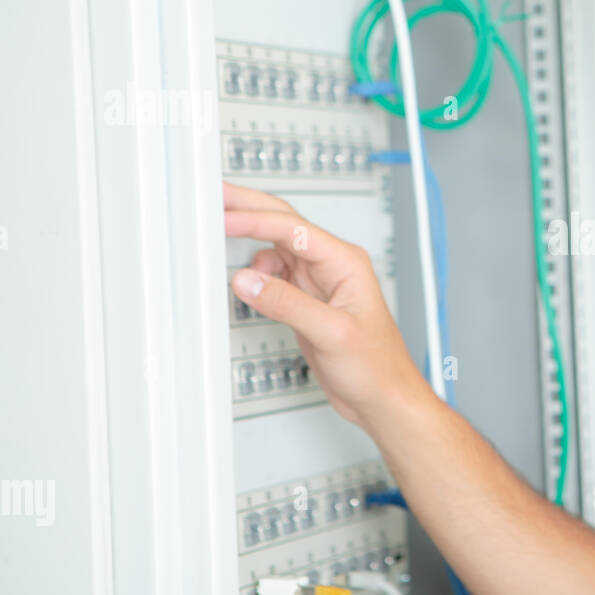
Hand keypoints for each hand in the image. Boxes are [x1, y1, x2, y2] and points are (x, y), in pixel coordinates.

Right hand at [223, 181, 431, 428]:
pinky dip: (252, 273)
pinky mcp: (304, 301)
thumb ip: (288, 304)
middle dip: (247, 208)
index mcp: (346, 262)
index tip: (223, 216)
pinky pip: (271, 275)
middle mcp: (331, 266)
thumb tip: (247, 280)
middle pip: (282, 224)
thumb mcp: (332, 334)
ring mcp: (316, 282)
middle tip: (212, 196)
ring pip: (274, 247)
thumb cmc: (377, 367)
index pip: (292, 228)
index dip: (254, 219)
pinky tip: (243, 283)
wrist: (382, 398)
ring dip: (247, 240)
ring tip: (216, 236)